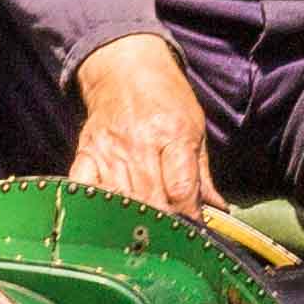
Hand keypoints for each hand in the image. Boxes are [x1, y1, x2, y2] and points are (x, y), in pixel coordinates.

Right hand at [65, 33, 215, 215]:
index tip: (194, 229)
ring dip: (135, 222)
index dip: (190, 215)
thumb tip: (217, 211)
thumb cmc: (165, 97)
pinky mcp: (86, 152)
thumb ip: (202, 174)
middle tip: (173, 236)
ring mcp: (109, 150)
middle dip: (165, 224)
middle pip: (152, 200)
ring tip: (146, 233)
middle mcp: (139, 143)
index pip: (181, 188)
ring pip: (122, 201)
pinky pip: (86, 189)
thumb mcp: (194, 128)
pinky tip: (109, 218)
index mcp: (172, 134)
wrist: (124, 68)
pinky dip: (97, 208)